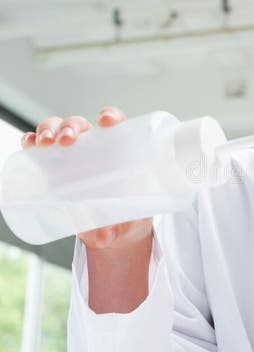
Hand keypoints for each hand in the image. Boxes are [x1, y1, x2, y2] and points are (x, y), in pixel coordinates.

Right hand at [21, 107, 152, 250]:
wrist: (114, 232)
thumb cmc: (127, 218)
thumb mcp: (126, 224)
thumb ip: (116, 227)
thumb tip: (103, 235)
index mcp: (119, 154)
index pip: (117, 124)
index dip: (111, 116)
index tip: (105, 121)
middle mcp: (94, 149)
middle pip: (81, 125)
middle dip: (71, 126)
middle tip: (67, 140)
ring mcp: (72, 156)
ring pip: (58, 130)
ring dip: (49, 129)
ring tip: (45, 142)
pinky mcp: (53, 166)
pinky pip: (40, 146)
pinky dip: (32, 141)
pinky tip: (29, 143)